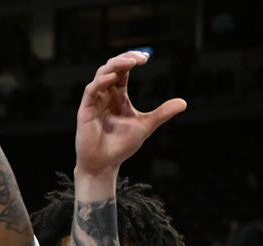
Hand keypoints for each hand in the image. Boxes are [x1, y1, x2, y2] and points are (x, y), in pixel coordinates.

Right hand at [75, 51, 186, 175]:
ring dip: (115, 65)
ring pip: (101, 75)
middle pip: (112, 67)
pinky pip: (91, 90)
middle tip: (142, 58)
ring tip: (131, 62)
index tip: (147, 57)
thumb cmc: (121, 145)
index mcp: (118, 96)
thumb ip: (162, 113)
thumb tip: (184, 102)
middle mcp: (105, 95)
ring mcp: (94, 101)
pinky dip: (101, 82)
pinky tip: (113, 77)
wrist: (105, 163)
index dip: (132, 60)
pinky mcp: (85, 110)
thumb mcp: (146, 125)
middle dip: (126, 58)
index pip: (123, 71)